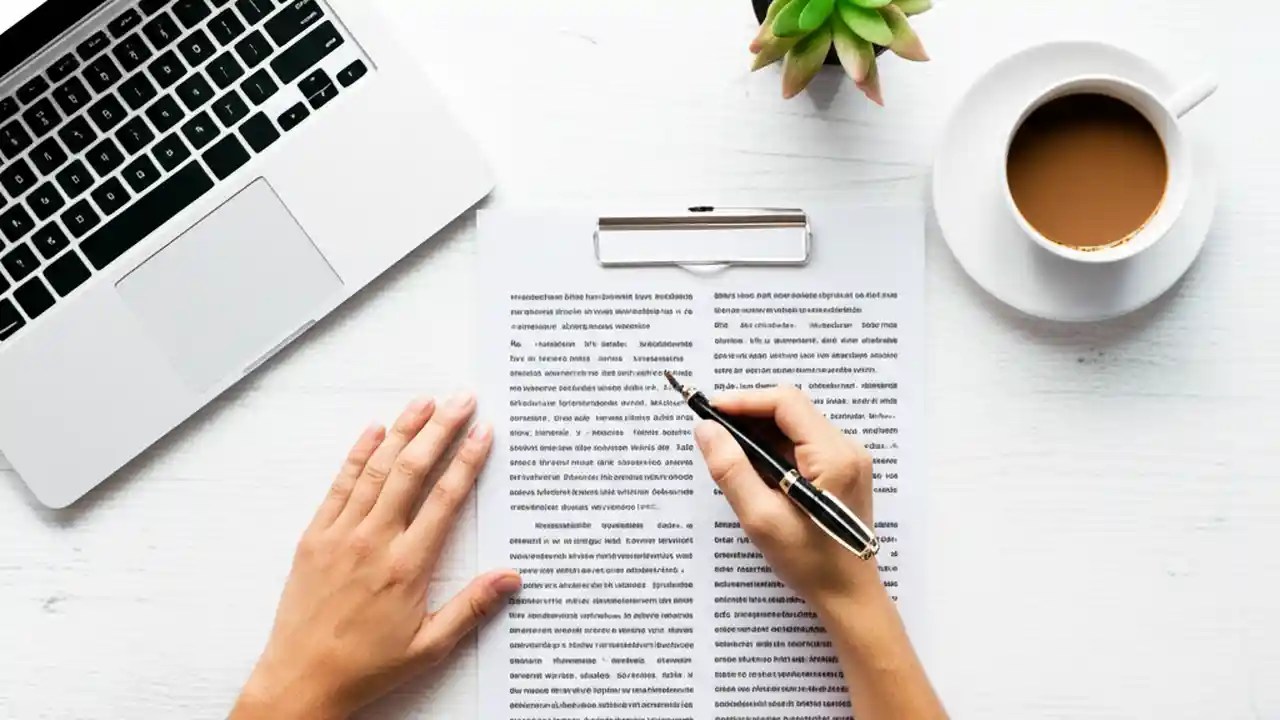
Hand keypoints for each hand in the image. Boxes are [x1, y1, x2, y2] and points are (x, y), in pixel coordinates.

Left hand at [232, 395, 520, 719]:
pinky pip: (339, 486)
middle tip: (461, 400)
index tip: (483, 432)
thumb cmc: (366, 667)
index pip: (445, 498)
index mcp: (407, 565)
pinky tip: (373, 432)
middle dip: (439, 428)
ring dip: (402, 431)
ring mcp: (341, 535)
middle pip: (412, 470)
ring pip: (376, 469)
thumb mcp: (429, 645)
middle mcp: (374, 541)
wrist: (302, 680)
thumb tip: (512, 578)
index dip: (467, 459)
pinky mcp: (314, 538)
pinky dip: (357, 455)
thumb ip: (472, 607)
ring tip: (424, 402)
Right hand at [694, 385, 880, 609]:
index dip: (744, 400)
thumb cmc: (810, 563)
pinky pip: (802, 444)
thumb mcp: (761, 518)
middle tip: (712, 433)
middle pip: (791, 410)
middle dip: (748, 416)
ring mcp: (847, 458)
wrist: (849, 595)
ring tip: (728, 454)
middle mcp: (847, 448)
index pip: (786, 403)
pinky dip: (774, 449)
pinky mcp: (841, 470)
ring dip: (759, 433)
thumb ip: (732, 470)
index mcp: (834, 456)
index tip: (710, 411)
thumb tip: (706, 431)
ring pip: (795, 426)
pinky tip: (754, 470)